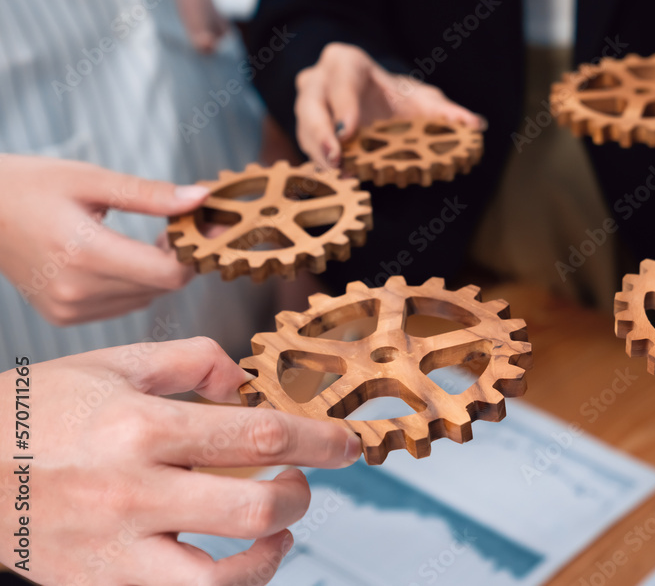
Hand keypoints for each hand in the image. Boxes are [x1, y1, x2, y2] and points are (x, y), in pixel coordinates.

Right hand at [0, 155, 208, 325]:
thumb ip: (151, 195)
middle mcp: (77, 290)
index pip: (168, 274)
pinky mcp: (63, 316)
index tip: (193, 227)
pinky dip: (132, 285)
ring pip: (145, 299)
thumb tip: (200, 199)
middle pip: (161, 287)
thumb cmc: (33, 185)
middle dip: (176, 258)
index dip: (190, 252)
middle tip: (170, 227)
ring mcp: (68, 308)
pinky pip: (121, 306)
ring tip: (141, 241)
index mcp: (86, 253)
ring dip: (155, 273)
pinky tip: (118, 259)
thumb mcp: (93, 180)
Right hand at [0, 337, 360, 584]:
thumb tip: (247, 380)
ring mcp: (116, 549)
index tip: (347, 442)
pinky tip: (235, 560)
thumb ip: (192, 361)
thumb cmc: (35, 413)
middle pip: (255, 509)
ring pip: (222, 579)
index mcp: (143, 428)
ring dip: (270, 553)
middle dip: (301, 494)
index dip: (318, 440)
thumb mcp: (113, 364)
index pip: (259, 435)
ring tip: (277, 527)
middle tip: (301, 478)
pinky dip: (227, 584)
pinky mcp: (102, 585)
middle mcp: (133, 492)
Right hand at [294, 43, 484, 165]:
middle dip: (321, 134)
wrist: (374, 101)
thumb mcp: (420, 98)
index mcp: (345, 63)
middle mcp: (318, 81)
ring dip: (318, 156)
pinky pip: (306, 149)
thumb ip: (445, 110)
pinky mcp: (306, 132)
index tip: (349, 131)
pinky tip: (337, 182)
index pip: (341, 78)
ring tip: (338, 177)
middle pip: (311, 105)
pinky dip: (319, 167)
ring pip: (304, 130)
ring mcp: (306, 107)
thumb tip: (476, 124)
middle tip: (336, 160)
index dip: (343, 105)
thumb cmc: (396, 96)